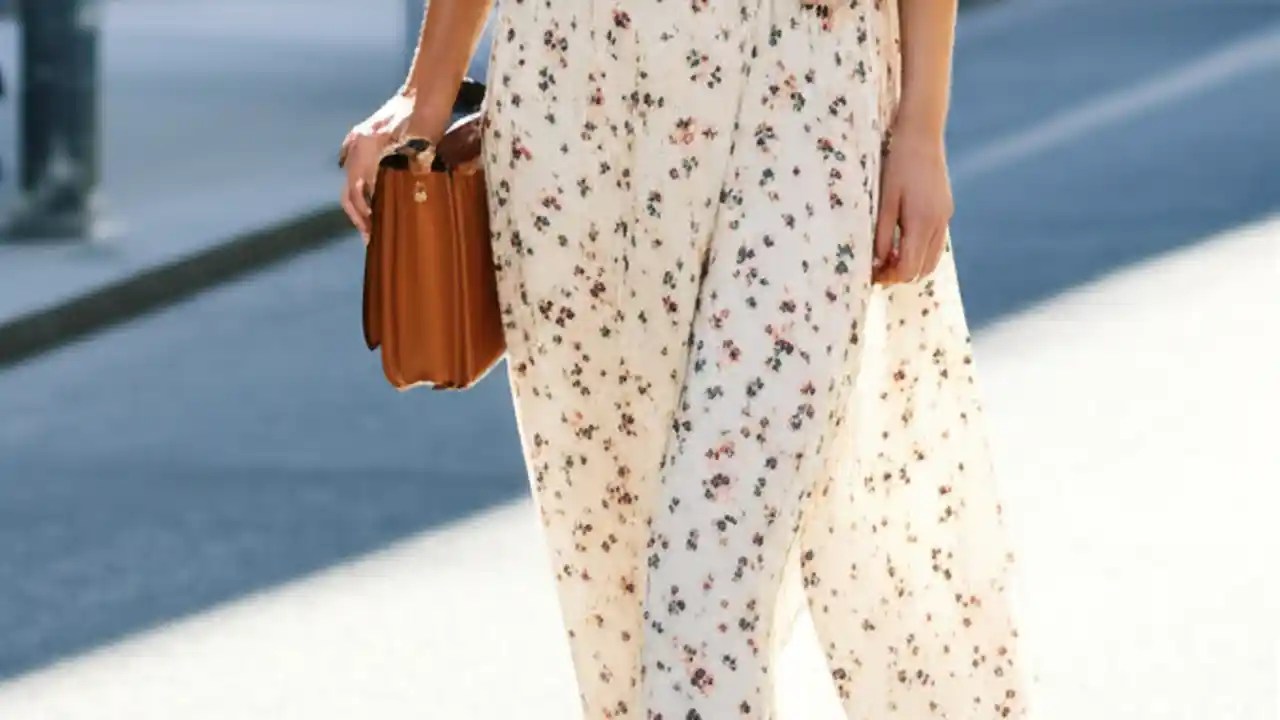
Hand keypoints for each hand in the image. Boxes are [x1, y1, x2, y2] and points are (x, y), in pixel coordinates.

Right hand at [338, 92, 451, 242]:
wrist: (426, 89)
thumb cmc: (427, 115)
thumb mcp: (423, 145)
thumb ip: (412, 169)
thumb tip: (409, 198)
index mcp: (366, 147)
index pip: (357, 191)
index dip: (364, 215)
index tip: (374, 234)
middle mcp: (357, 144)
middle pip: (349, 189)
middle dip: (359, 215)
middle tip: (371, 237)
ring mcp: (358, 140)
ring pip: (352, 180)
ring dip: (361, 203)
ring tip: (372, 223)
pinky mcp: (366, 138)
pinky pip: (357, 168)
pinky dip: (363, 187)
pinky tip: (373, 198)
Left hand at [871, 126, 953, 285]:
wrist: (922, 135)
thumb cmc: (897, 164)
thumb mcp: (884, 200)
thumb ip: (883, 234)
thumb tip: (878, 263)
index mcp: (922, 222)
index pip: (909, 268)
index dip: (890, 277)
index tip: (871, 274)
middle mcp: (939, 224)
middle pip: (922, 269)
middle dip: (900, 274)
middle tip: (877, 268)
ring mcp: (945, 218)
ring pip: (931, 259)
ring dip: (911, 264)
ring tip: (888, 255)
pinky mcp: (946, 211)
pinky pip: (935, 243)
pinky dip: (920, 251)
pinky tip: (902, 240)